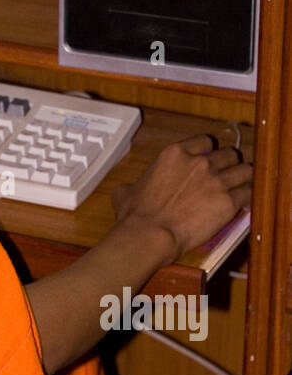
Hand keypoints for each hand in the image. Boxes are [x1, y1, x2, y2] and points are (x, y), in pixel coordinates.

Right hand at [111, 135, 252, 262]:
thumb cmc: (136, 214)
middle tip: (227, 174)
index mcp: (175, 154)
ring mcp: (217, 181)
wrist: (150, 233)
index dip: (209, 151)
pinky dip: (248, 198)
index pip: (205, 141)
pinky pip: (248, 194)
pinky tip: (246, 203)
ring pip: (245, 170)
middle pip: (229, 154)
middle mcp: (200, 162)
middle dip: (229, 164)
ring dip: (244, 178)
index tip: (209, 159)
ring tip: (243, 185)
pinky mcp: (228, 202)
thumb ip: (134, 184)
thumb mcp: (126, 191)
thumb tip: (128, 190)